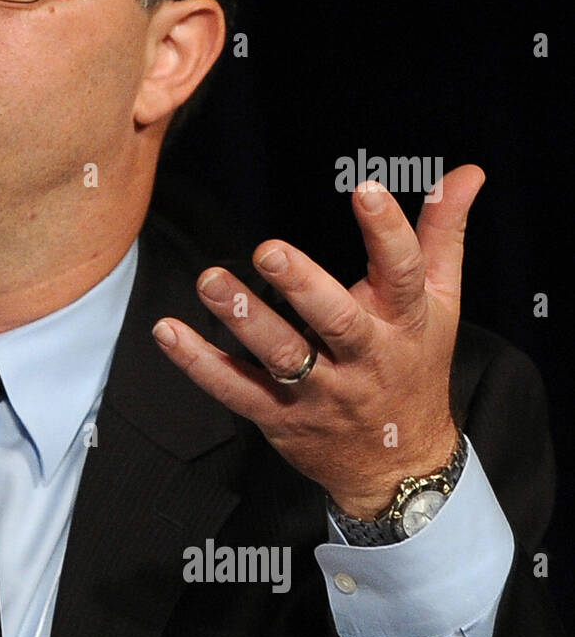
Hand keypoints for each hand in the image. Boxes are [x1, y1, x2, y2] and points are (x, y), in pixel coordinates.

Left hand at [152, 167, 483, 516]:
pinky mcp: (281, 418)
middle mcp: (365, 359)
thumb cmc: (414, 365)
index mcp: (405, 323)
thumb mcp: (439, 302)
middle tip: (268, 250)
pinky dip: (199, 363)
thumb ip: (442, 234)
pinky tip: (168, 331)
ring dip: (244, 319)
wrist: (399, 465)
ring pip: (281, 358)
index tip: (367, 190)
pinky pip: (235, 390)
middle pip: (337, 322)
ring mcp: (321, 393)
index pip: (403, 273)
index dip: (388, 232)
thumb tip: (468, 171)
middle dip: (303, 286)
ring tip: (210, 280)